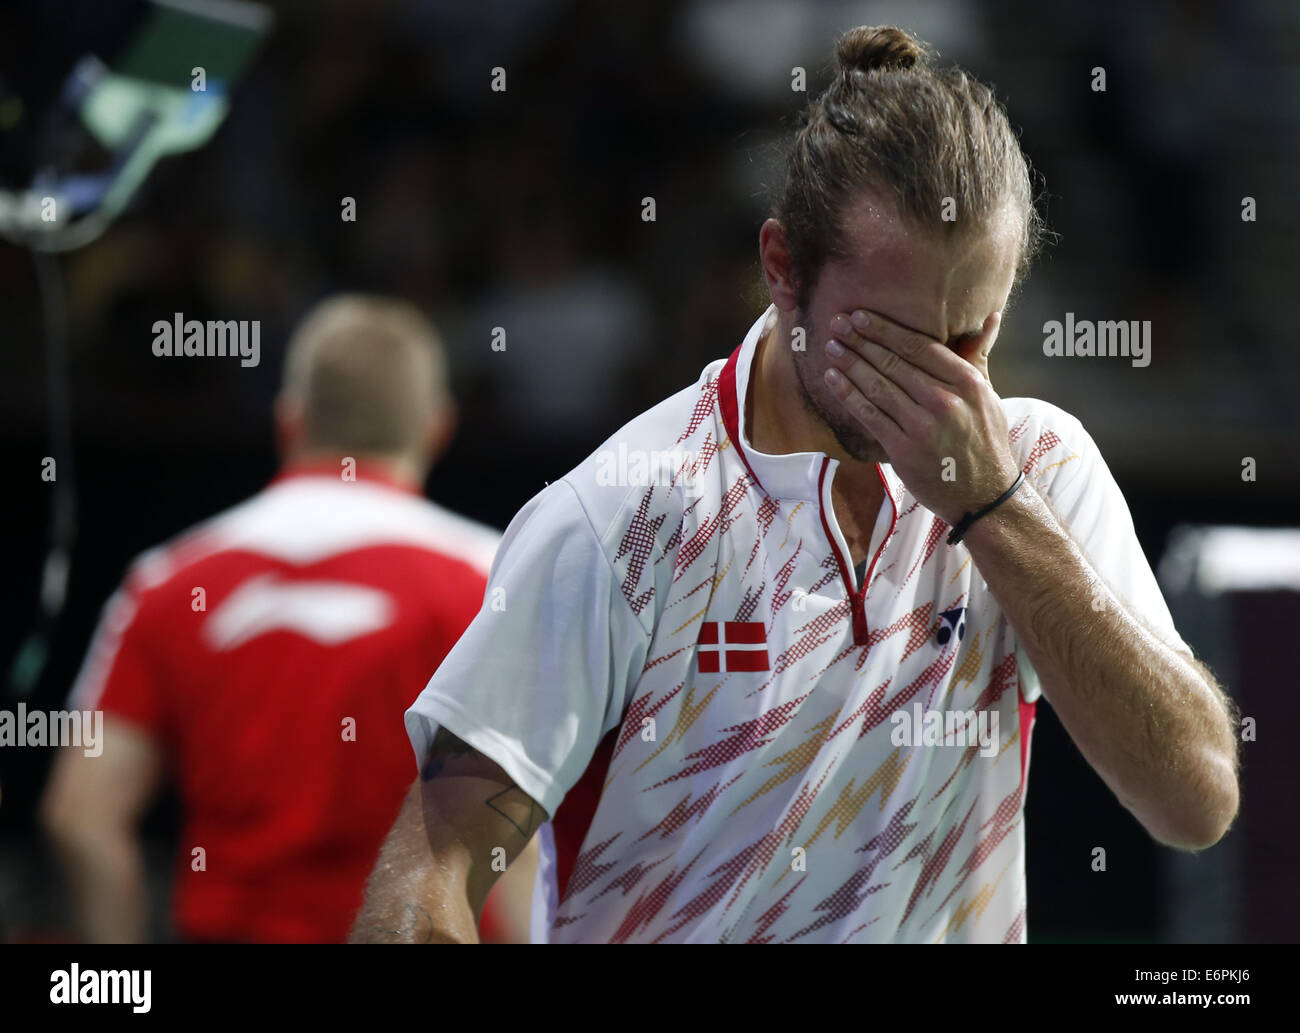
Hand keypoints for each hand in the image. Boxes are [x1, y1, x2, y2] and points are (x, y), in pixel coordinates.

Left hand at [822, 308, 1020, 525]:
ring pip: (878, 386)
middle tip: (836, 323)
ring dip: (849, 364)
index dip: (886, 329)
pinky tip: (833, 378)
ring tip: (831, 347)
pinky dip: (848, 395)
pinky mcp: (903, 449)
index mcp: (967, 382)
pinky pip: (869, 416)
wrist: (982, 494)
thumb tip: (990, 316)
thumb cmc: (984, 439)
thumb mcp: (988, 395)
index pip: (919, 346)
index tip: (861, 316)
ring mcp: (922, 426)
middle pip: (893, 362)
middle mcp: (945, 401)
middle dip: (860, 341)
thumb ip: (978, 355)